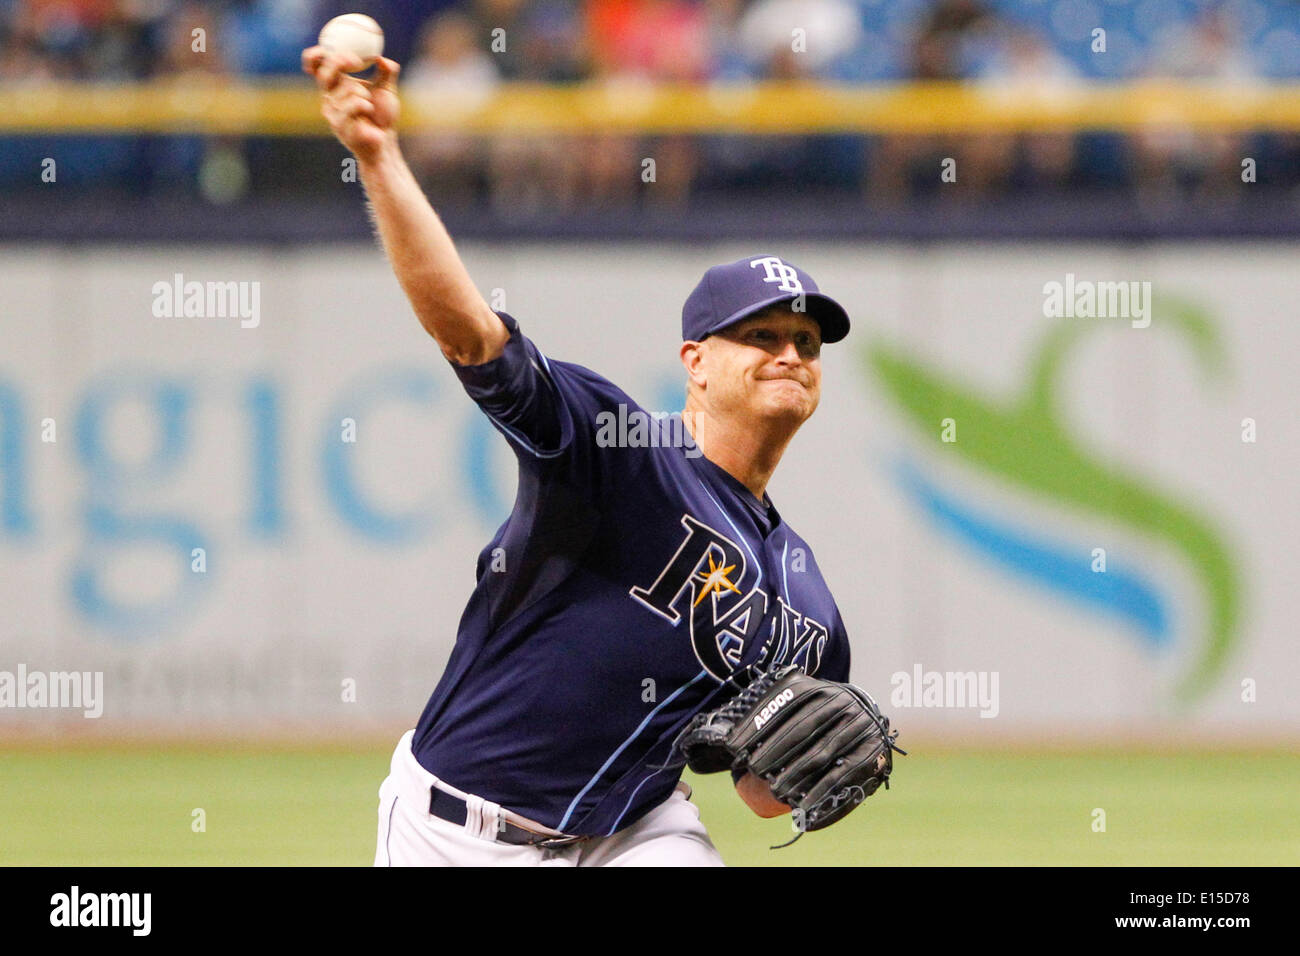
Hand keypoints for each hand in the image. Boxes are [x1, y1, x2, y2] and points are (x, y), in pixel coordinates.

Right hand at [302, 46, 400, 162]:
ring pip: (347, 89)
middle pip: (324, 73)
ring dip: (364, 93)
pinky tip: (368, 113)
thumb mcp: (387, 89)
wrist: (386, 143)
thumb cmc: (383, 117)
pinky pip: (354, 104)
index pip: (316, 68)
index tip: (329, 48)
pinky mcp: (339, 125)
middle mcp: (329, 99)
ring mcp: (332, 113)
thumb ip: (387, 71)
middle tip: (356, 61)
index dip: (315, 56)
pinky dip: (366, 104)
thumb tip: (381, 58)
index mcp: (335, 87)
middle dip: (339, 62)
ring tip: (369, 106)